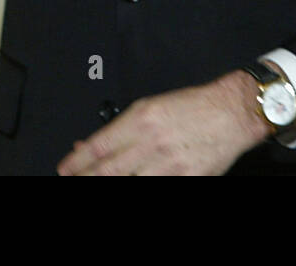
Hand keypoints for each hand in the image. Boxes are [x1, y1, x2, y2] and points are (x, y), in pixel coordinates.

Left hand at [56, 70, 270, 174]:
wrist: (230, 113)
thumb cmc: (190, 107)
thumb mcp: (150, 108)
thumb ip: (121, 130)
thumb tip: (90, 146)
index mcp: (141, 119)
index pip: (100, 146)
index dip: (78, 162)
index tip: (65, 169)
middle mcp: (152, 142)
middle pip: (109, 169)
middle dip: (87, 178)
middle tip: (72, 181)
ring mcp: (170, 164)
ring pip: (130, 182)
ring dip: (109, 184)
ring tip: (93, 185)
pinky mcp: (187, 178)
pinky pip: (158, 188)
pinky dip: (140, 188)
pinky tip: (130, 187)